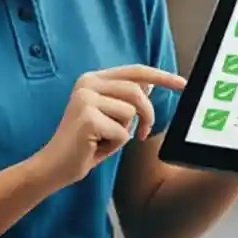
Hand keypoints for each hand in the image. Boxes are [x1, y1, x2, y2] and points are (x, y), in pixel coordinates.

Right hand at [31, 65, 186, 189]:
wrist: (55, 166)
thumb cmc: (85, 143)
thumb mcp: (109, 116)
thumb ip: (125, 98)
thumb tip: (150, 83)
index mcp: (92, 79)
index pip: (135, 71)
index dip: (162, 76)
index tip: (183, 83)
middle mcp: (87, 83)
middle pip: (137, 92)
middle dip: (147, 115)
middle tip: (143, 134)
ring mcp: (86, 99)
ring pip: (131, 113)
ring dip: (125, 133)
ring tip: (105, 140)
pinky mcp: (88, 118)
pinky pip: (122, 133)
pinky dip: (115, 146)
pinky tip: (96, 147)